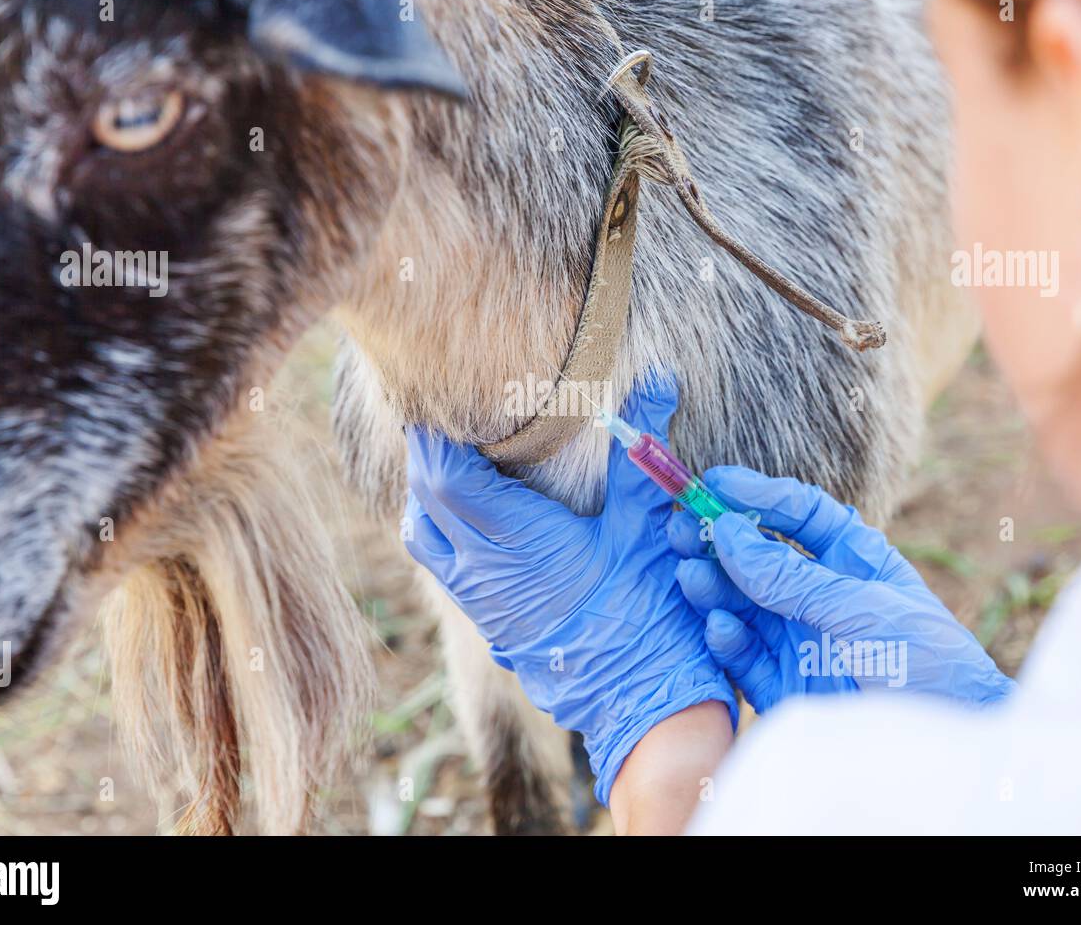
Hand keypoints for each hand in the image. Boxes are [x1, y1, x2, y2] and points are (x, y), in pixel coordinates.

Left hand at [403, 377, 736, 804]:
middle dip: (430, 452)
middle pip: (425, 497)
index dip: (437, 433)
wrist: (642, 702)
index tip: (448, 396)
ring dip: (429, 492)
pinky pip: (441, 563)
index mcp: (514, 539)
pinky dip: (441, 527)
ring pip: (422, 534)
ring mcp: (478, 599)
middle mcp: (481, 570)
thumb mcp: (645, 525)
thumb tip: (658, 379)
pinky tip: (476, 511)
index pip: (443, 474)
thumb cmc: (648, 613)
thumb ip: (640, 450)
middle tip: (451, 415)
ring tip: (457, 459)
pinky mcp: (486, 619)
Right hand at [668, 467, 1015, 710]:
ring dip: (715, 589)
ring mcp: (799, 641)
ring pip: (742, 606)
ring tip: (691, 576)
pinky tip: (720, 627)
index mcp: (854, 563)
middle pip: (758, 558)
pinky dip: (728, 642)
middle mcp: (820, 597)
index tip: (714, 483)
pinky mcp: (783, 686)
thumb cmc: (927, 665)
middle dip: (720, 542)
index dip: (758, 495)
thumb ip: (791, 576)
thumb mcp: (863, 610)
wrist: (943, 755)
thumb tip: (728, 532)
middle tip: (682, 530)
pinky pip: (743, 657)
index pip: (799, 516)